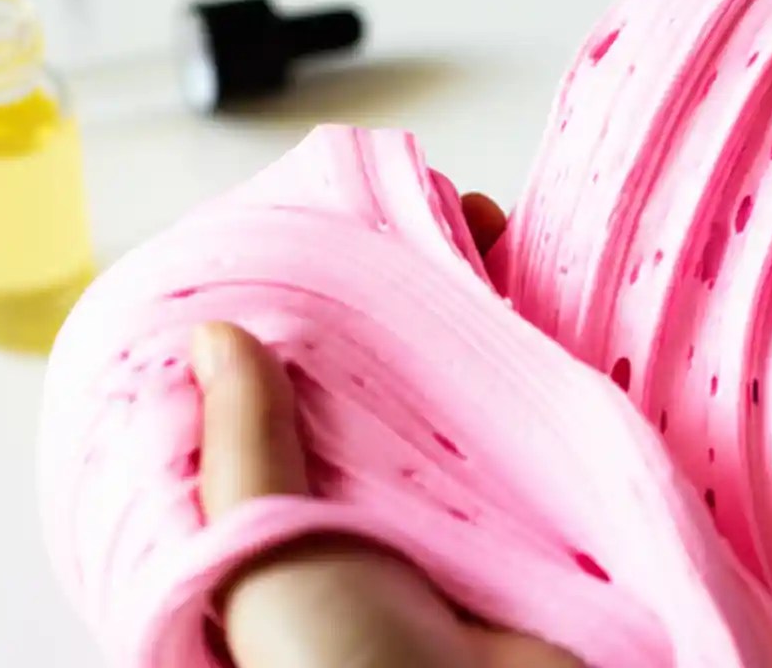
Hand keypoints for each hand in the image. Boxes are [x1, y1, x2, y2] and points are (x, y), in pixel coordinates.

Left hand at [192, 194, 581, 667]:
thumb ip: (237, 458)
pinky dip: (554, 330)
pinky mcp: (560, 486)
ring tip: (479, 218)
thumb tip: (212, 337)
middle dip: (409, 276)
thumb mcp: (255, 562)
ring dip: (483, 287)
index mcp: (314, 497)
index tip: (327, 236)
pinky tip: (546, 269)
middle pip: (399, 355)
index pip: (304, 380)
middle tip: (420, 209)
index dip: (311, 305)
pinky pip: (555, 393)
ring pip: (478, 359)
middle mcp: (398, 483)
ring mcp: (484, 482)